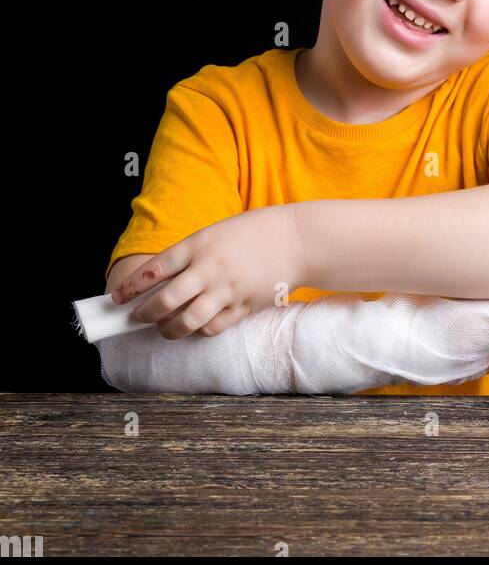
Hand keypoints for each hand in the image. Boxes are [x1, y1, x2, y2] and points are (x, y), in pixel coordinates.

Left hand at [109, 206, 306, 339]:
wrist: (295, 240)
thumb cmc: (251, 233)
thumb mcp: (214, 234)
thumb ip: (189, 256)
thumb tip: (158, 283)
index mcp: (199, 245)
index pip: (154, 269)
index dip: (131, 287)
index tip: (117, 298)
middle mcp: (209, 269)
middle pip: (165, 301)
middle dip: (145, 314)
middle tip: (137, 317)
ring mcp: (227, 291)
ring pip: (187, 322)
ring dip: (169, 329)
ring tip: (164, 329)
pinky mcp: (243, 307)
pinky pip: (213, 328)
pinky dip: (200, 331)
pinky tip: (196, 327)